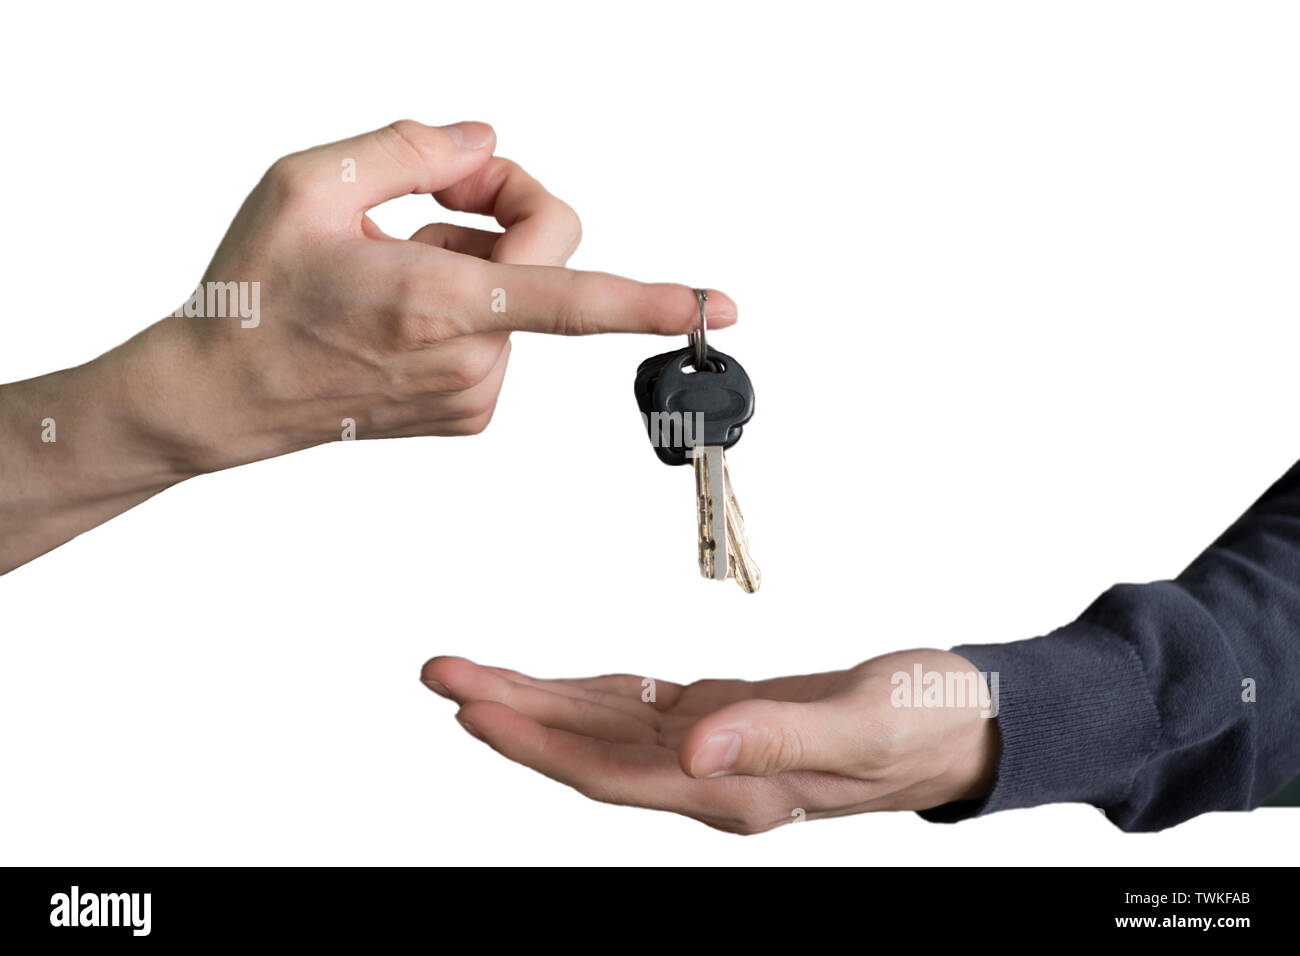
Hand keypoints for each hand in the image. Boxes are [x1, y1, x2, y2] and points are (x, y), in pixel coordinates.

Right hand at [0, 119, 735, 571]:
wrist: (219, 393)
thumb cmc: (255, 290)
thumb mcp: (308, 183)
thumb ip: (411, 147)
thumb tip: (486, 143)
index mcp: (438, 304)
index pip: (573, 299)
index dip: (654, 299)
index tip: (722, 306)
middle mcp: (470, 361)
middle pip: (550, 257)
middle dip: (507, 209)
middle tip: (433, 198)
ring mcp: (473, 397)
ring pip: (523, 297)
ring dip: (475, 264)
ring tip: (394, 274)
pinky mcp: (469, 416)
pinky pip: (502, 335)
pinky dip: (467, 308)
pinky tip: (402, 314)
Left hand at [420, 650, 999, 833]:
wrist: (961, 720)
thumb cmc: (924, 721)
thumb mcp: (861, 723)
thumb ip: (777, 738)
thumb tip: (692, 750)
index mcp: (739, 792)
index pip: (614, 774)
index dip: (538, 745)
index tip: (475, 710)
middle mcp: (712, 778)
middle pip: (589, 752)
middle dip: (511, 716)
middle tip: (443, 675)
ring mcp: (714, 751)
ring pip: (605, 728)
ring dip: (537, 701)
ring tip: (470, 673)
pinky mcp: (723, 719)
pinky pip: (640, 708)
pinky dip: (589, 691)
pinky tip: (556, 683)